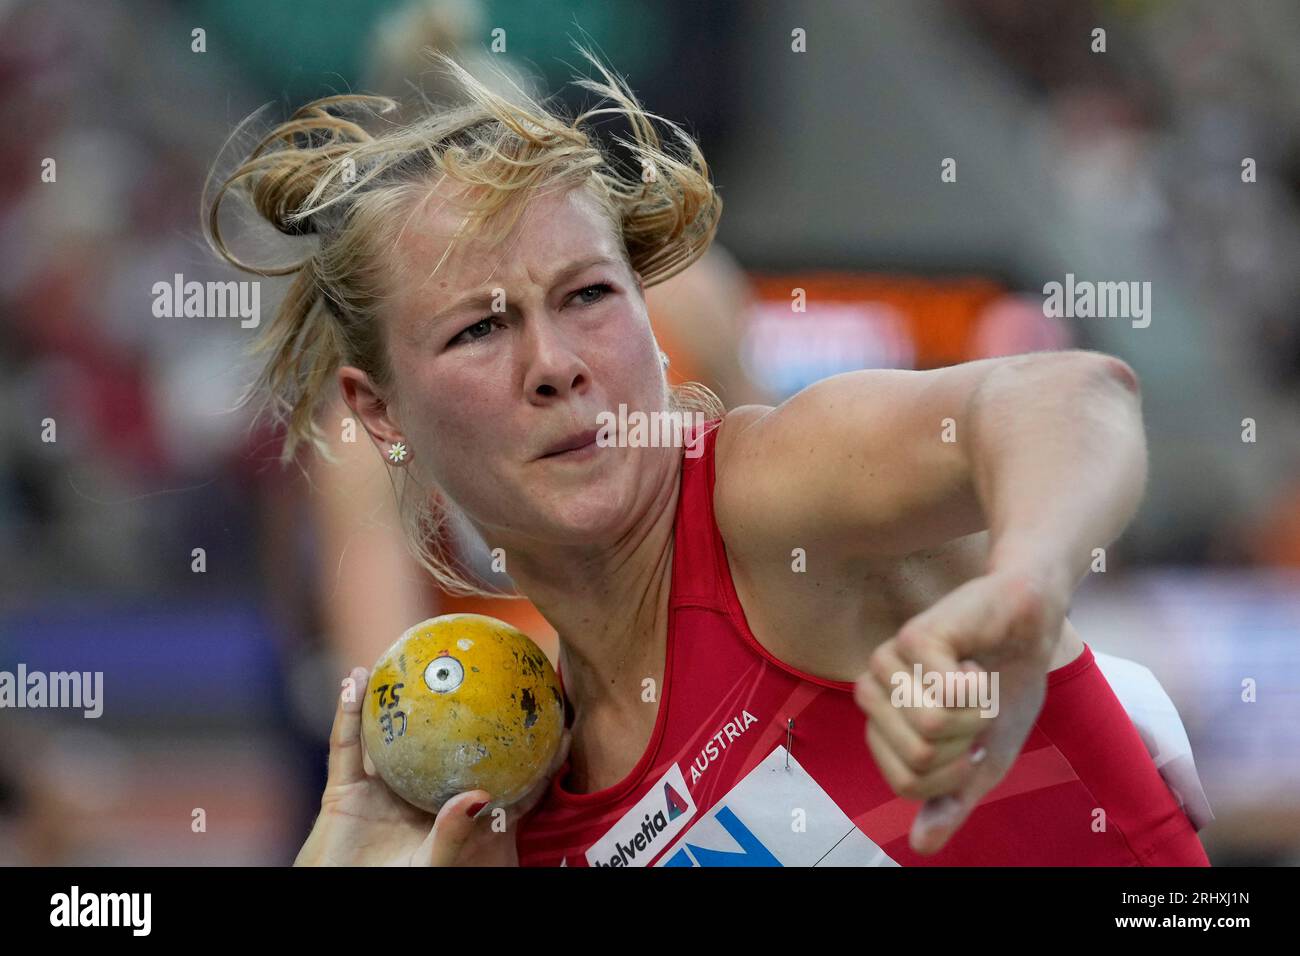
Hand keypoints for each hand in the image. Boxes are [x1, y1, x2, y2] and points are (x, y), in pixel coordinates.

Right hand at [295, 666, 570, 865]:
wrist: (343, 902)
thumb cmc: (396, 889)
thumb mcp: (434, 864)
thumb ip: (455, 832)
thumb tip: (481, 795)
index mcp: (450, 812)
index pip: (497, 772)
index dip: (522, 744)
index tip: (551, 711)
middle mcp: (418, 794)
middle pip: (443, 741)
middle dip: (457, 702)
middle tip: (475, 661)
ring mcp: (380, 791)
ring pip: (389, 733)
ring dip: (392, 695)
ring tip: (404, 654)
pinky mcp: (344, 793)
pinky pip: (345, 745)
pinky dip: (347, 713)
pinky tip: (354, 682)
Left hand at [853, 568, 1066, 855]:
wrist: (1034, 629)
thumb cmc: (1006, 686)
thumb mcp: (985, 760)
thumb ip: (951, 800)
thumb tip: (920, 846)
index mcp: (884, 725)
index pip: (905, 784)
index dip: (952, 774)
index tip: (971, 743)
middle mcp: (876, 693)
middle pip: (916, 758)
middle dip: (966, 741)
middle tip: (976, 706)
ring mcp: (889, 662)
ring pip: (927, 728)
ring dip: (973, 713)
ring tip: (976, 682)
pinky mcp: (914, 636)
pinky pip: (942, 694)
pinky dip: (977, 687)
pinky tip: (977, 661)